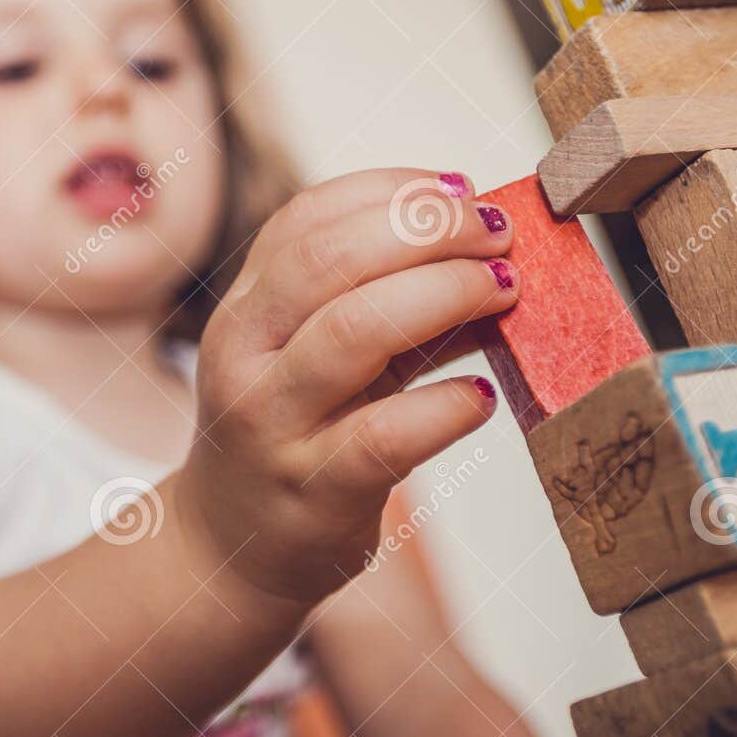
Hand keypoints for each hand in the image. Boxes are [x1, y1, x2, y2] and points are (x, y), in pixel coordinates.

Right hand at [178, 168, 516, 603]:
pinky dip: (446, 406)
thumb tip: (485, 246)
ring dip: (445, 294)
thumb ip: (386, 300)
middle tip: (498, 235)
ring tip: (503, 291)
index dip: (392, 190)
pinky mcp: (314, 489)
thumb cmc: (295, 436)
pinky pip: (386, 434)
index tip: (460, 189)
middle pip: (329, 258)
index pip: (308, 217)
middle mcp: (244, 354)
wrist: (233, 547)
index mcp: (245, 307)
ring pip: (354, 330)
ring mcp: (273, 423)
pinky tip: (480, 396)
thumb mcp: (318, 357)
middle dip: (428, 231)